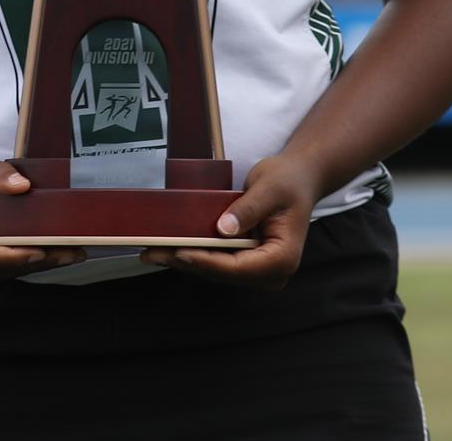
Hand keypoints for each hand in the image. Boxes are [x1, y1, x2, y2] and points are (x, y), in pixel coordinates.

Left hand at [141, 152, 316, 287]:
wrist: (300, 179)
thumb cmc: (289, 181)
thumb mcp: (269, 188)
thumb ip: (247, 209)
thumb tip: (222, 229)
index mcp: (283, 258)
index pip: (238, 267)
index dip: (207, 261)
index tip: (179, 251)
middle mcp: (272, 272)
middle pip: (223, 273)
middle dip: (187, 262)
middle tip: (152, 253)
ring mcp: (259, 270)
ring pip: (216, 271)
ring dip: (185, 261)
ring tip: (152, 252)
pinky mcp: (247, 263)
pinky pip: (218, 262)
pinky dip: (195, 254)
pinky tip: (169, 248)